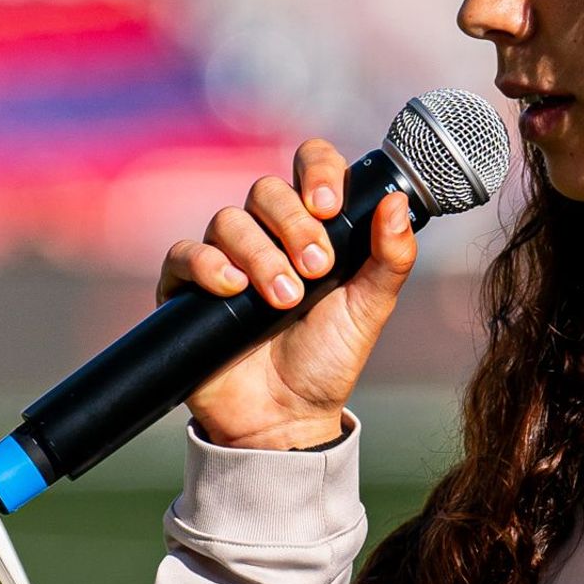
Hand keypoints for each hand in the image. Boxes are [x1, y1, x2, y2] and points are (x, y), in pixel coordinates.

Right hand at [157, 138, 417, 450]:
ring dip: (261, 255)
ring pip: (229, 220)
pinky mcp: (187, 288)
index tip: (329, 204)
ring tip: (284, 300)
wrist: (285, 417)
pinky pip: (185, 253)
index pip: (309, 165)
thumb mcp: (370, 308)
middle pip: (267, 191)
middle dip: (294, 225)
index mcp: (312, 226)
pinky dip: (209, 265)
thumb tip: (397, 200)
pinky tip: (233, 288)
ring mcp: (224, 258)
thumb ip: (390, 257)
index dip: (317, 170)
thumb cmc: (328, 358)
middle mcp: (266, 234)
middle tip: (316, 268)